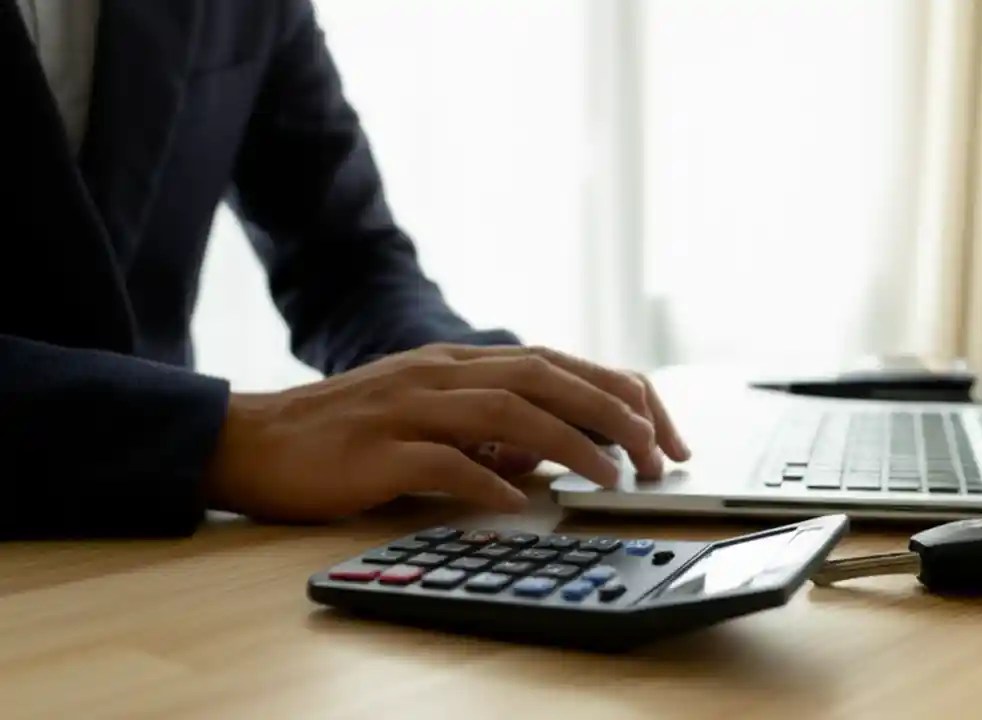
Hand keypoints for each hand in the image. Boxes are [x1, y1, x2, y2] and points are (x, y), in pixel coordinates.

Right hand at [203, 344, 690, 522]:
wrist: (253, 440)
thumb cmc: (345, 434)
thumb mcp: (426, 419)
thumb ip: (486, 429)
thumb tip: (546, 455)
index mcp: (457, 362)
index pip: (555, 363)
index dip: (616, 391)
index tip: (661, 431)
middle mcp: (440, 372)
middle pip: (544, 376)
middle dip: (611, 411)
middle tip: (656, 453)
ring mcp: (407, 406)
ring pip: (506, 411)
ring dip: (569, 442)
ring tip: (612, 477)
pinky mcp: (375, 449)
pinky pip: (441, 461)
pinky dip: (487, 479)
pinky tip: (520, 502)